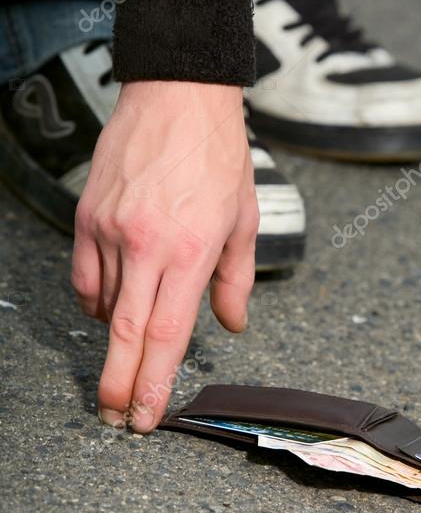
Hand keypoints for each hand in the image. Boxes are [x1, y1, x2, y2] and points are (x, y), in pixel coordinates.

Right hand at [71, 81, 257, 432]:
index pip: (167, 334)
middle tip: (114, 417)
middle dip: (118, 384)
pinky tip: (110, 307)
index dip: (154, 382)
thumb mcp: (243, 218)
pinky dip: (96, 300)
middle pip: (125, 333)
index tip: (145, 416)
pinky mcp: (88, 215)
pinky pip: (84, 275)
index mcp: (192, 250)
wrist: (178, 95)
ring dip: (116, 336)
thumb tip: (232, 324)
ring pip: (105, 305)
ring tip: (126, 352)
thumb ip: (236, 279)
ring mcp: (111, 230)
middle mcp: (147, 245)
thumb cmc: (218, 156)